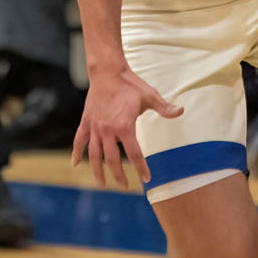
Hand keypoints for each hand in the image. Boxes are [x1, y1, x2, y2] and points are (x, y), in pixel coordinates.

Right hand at [71, 66, 182, 187]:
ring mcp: (94, 126)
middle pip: (112, 159)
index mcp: (124, 126)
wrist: (107, 71)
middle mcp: (107, 130)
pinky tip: (75, 164)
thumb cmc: (130, 84)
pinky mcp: (86, 121)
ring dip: (98, 170)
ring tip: (102, 183)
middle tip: (124, 186)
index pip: (134, 154)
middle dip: (118, 175)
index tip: (146, 178)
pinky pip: (79, 140)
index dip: (141, 168)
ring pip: (94, 154)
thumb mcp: (150, 95)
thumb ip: (165, 107)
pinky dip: (76, 152)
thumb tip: (181, 111)